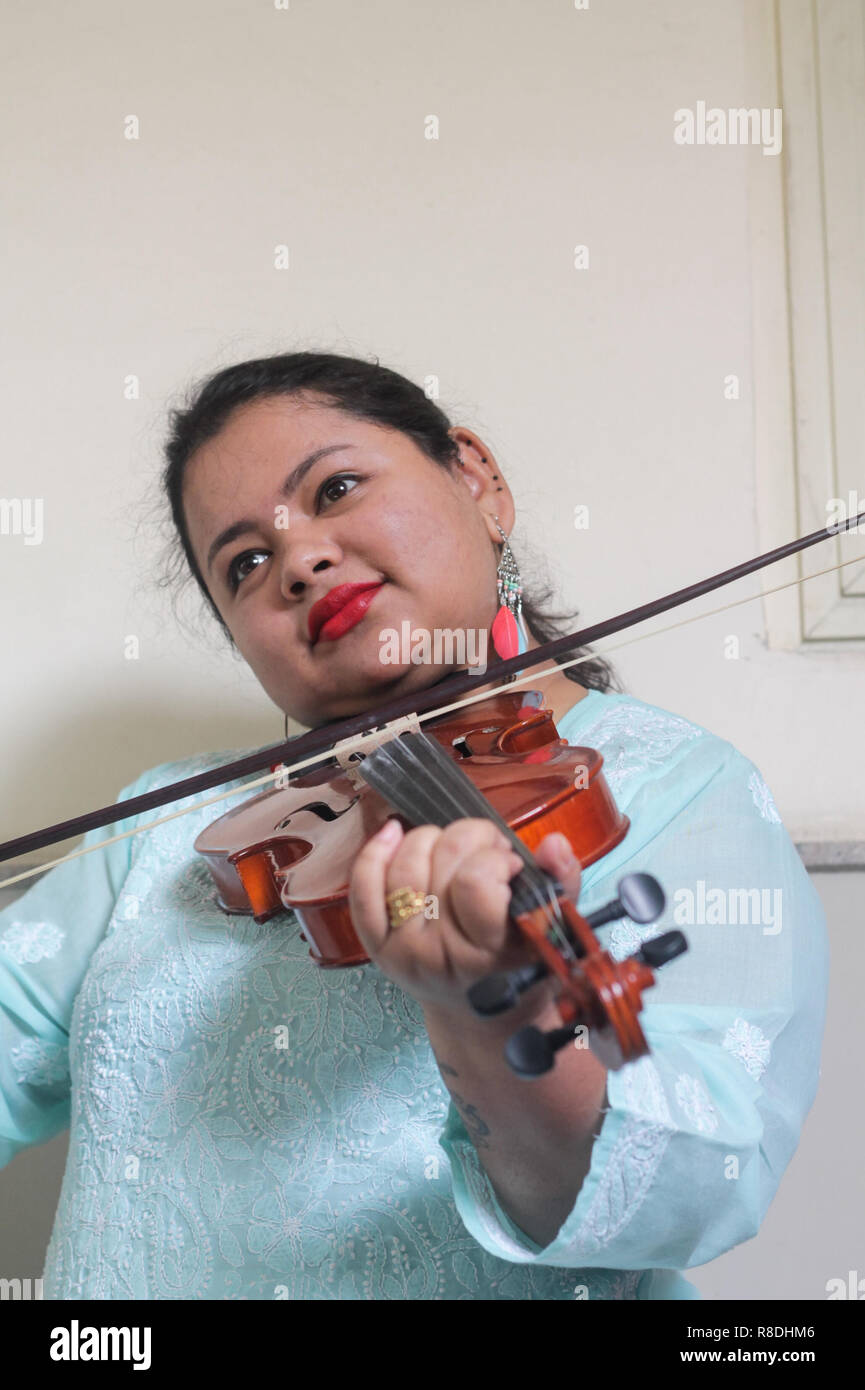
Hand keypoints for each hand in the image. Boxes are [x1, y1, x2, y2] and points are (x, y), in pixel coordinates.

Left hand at [347, 817, 581, 1013]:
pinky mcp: (374, 946)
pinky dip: (375, 853)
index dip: (495, 858)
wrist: (483, 1016)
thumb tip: (553, 843)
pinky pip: (362, 888)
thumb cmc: (522, 967)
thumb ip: (561, 882)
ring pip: (403, 865)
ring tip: (456, 849)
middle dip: (471, 837)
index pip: (475, 882)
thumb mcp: (554, 928)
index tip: (510, 863)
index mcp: (485, 956)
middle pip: (441, 861)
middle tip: (489, 849)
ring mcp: (400, 950)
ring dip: (433, 838)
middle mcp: (436, 955)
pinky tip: (394, 833)